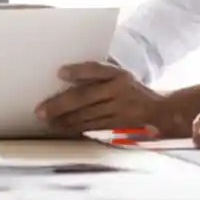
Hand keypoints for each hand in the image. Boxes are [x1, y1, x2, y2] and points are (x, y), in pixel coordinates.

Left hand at [35, 62, 166, 134]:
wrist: (159, 111)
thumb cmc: (132, 89)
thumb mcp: (121, 75)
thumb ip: (99, 74)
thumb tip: (66, 75)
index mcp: (120, 75)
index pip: (97, 70)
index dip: (79, 71)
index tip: (60, 72)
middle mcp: (119, 91)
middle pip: (85, 96)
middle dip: (61, 104)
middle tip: (41, 111)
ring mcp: (118, 110)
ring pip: (86, 115)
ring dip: (64, 119)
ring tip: (47, 121)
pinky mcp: (116, 125)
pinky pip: (92, 127)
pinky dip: (75, 128)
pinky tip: (62, 129)